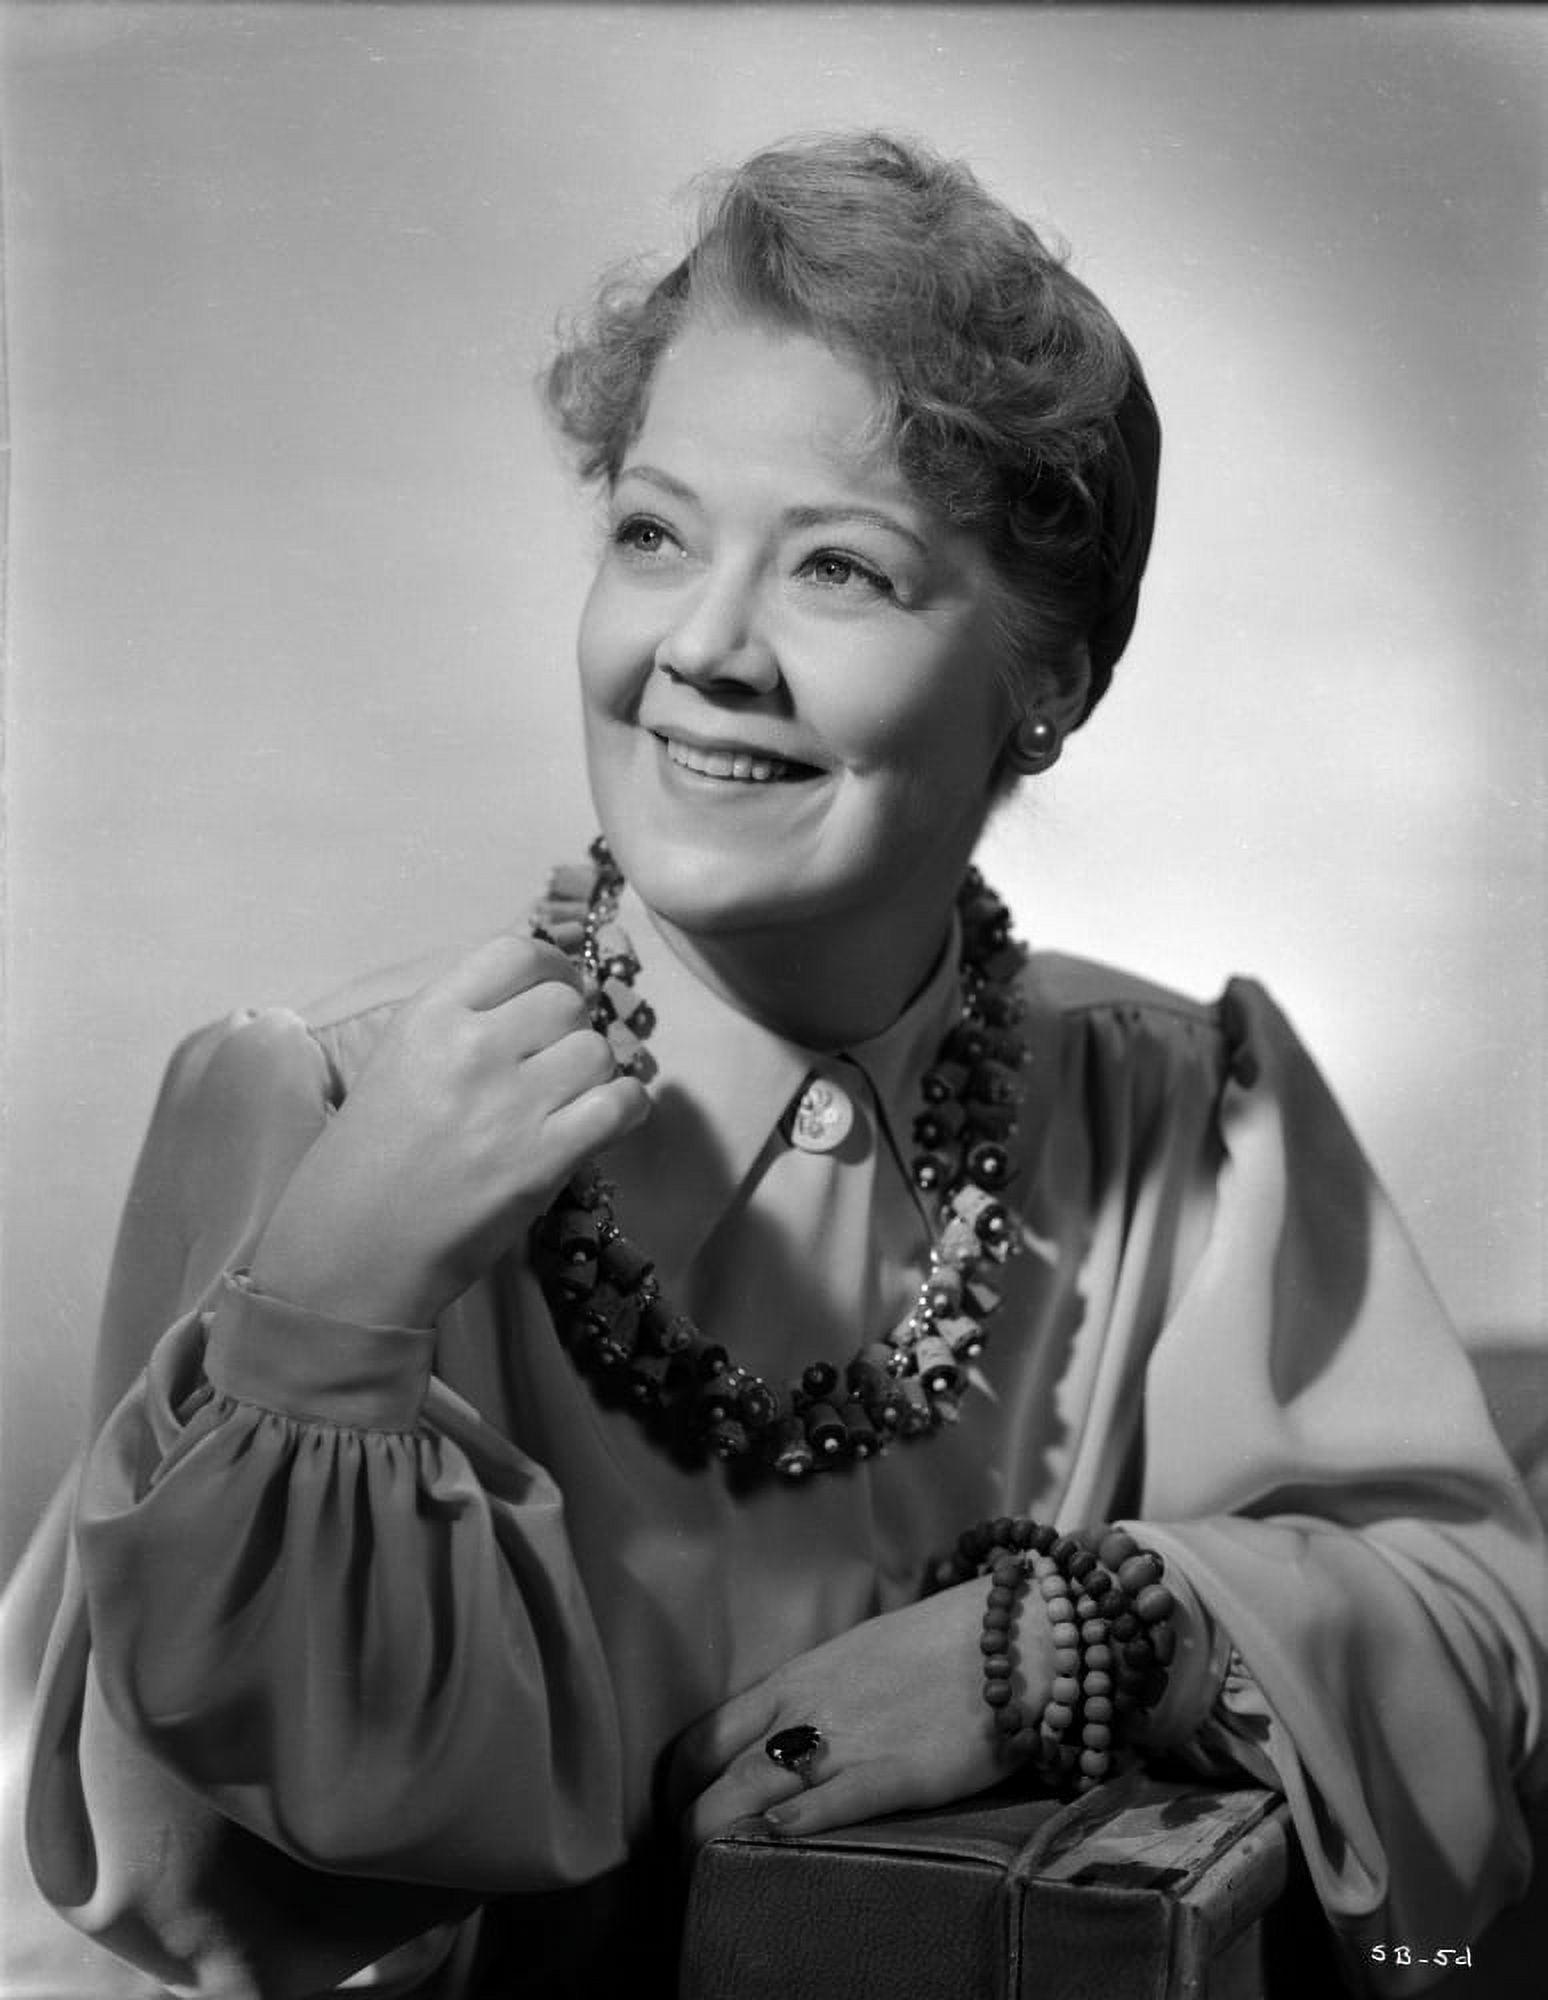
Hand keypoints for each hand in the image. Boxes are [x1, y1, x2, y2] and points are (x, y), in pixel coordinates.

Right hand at [251, 933, 650, 1325]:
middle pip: (567, 1002)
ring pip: (598, 1051)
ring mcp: (511, 1102)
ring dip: (595, 1076)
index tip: (553, 995)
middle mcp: (472, 1046)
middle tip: (554, 1067)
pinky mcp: (545, 1158)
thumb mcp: (397, 1063)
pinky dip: (625, 1110)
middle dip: (570, 1031)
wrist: (350, 1254)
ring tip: (570, 1103)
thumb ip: (461, 1024)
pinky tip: (604, 1125)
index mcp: (429, 1016)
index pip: (518, 952)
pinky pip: (621, 1104)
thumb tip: (537, 1003)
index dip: (551, 970)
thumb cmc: (364, 1164)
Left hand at [668, 1578, 1054, 1844]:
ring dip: (722, 1839)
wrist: (1010, 1632)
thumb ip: (811, 1700)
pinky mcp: (902, 1770)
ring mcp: (851, 1740)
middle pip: (718, 1777)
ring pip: (759, 1791)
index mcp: (792, 1681)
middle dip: (688, 1831)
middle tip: (683, 1874)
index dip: (673, 1789)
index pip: (701, 1738)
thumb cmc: (933, 1646)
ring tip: (706, 1881)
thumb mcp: (851, 1660)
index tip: (670, 1824)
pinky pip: (837, 1798)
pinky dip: (799, 1821)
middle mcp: (806, 1710)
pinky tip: (775, 1839)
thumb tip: (775, 1741)